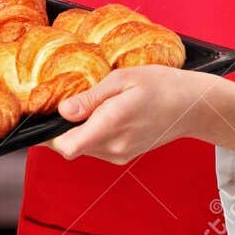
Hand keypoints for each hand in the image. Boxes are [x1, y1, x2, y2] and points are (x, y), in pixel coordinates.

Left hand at [46, 67, 225, 164]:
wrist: (193, 106)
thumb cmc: (161, 85)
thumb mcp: (122, 79)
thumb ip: (90, 98)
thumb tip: (63, 111)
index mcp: (111, 126)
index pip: (66, 147)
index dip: (46, 135)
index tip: (42, 117)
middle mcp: (114, 147)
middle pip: (70, 148)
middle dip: (59, 130)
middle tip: (63, 103)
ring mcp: (120, 154)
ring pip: (82, 148)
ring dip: (76, 131)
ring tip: (87, 105)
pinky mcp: (125, 155)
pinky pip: (96, 148)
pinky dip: (90, 133)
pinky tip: (101, 114)